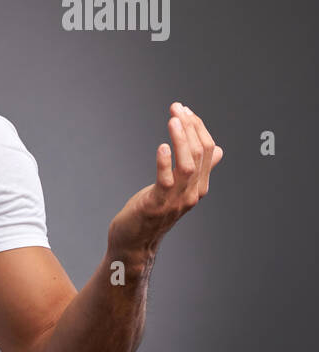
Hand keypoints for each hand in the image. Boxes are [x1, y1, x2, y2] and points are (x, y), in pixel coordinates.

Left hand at [109, 102, 223, 255]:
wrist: (134, 243)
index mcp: (198, 186)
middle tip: (177, 108)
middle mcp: (192, 193)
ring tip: (173, 120)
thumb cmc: (152, 213)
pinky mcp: (156, 204)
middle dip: (189, 127)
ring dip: (181, 140)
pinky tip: (161, 147)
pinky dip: (165, 162)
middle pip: (200, 153)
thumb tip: (218, 150)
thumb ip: (197, 170)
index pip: (208, 150)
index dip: (198, 127)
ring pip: (187, 165)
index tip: (184, 109)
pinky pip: (165, 181)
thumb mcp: (177, 188)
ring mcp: (176, 200)